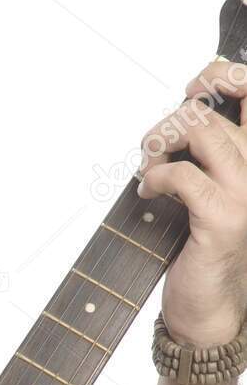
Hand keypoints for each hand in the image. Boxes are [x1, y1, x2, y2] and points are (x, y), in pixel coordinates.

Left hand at [138, 58, 246, 347]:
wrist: (208, 308)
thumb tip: (182, 106)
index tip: (190, 90)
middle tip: (152, 150)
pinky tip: (149, 190)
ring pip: (199, 131)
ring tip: (148, 169)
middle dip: (168, 121)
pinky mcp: (223, 216)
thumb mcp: (207, 186)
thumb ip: (203, 148)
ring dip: (158, 145)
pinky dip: (156, 177)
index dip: (219, 75)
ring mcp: (246, 191)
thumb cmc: (201, 246)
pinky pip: (182, 174)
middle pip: (211, 110)